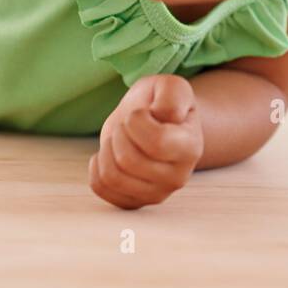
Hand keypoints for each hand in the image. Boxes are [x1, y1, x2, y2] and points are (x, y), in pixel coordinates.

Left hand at [88, 73, 204, 209]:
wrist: (156, 124)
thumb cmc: (161, 104)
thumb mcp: (171, 86)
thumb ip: (173, 94)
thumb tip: (167, 117)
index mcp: (190, 148)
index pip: (155, 142)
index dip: (136, 121)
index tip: (139, 112)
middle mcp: (178, 178)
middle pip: (129, 161)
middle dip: (119, 133)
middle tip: (126, 124)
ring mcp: (157, 193)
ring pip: (112, 177)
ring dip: (107, 149)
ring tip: (118, 138)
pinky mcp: (135, 201)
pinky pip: (101, 188)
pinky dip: (97, 166)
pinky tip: (108, 154)